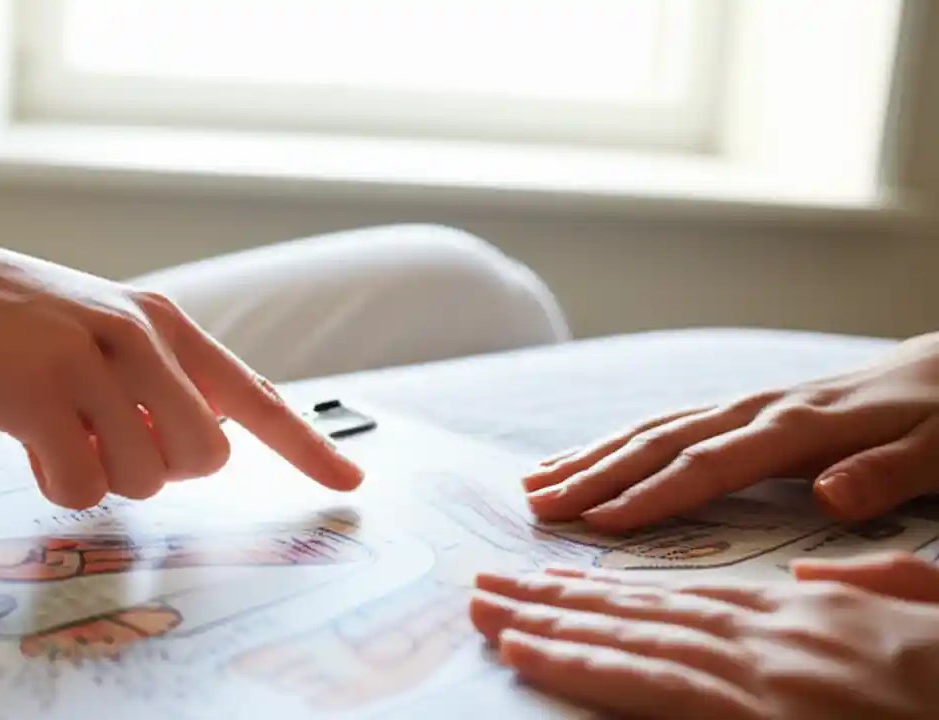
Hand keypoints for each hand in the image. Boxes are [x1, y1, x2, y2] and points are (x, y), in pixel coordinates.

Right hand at [0, 237, 362, 505]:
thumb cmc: (6, 328)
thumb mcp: (96, 333)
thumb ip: (158, 380)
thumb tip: (212, 440)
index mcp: (162, 322)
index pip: (253, 395)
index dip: (306, 446)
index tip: (351, 485)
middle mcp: (140, 335)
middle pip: (206, 457)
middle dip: (160, 469)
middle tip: (100, 437)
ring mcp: (92, 360)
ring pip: (146, 478)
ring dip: (99, 473)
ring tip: (51, 426)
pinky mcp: (41, 392)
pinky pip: (83, 489)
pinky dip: (54, 483)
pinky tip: (23, 439)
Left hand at [470, 555, 938, 718]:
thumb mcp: (924, 620)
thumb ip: (864, 591)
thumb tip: (807, 577)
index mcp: (801, 614)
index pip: (682, 597)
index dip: (610, 589)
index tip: (552, 581)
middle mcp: (766, 632)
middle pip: (636, 609)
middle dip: (553, 598)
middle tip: (482, 586)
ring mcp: (759, 672)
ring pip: (626, 636)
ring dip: (545, 621)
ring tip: (482, 609)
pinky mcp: (755, 714)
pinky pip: (648, 685)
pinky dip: (579, 664)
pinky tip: (526, 651)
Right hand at [522, 333, 938, 530]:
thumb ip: (885, 472)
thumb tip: (825, 496)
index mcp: (800, 427)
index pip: (710, 465)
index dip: (652, 494)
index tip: (599, 522)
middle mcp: (759, 411)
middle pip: (661, 442)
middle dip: (595, 474)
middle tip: (537, 505)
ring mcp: (747, 406)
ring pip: (654, 428)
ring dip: (593, 455)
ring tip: (535, 481)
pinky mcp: (746, 409)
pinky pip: (670, 423)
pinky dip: (621, 441)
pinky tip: (589, 456)